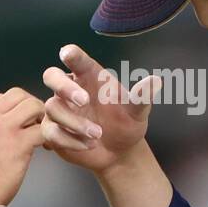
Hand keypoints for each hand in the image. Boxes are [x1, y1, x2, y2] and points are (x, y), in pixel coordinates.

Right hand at [0, 88, 44, 206]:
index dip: (13, 109)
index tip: (19, 122)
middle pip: (17, 95)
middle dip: (30, 106)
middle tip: (35, 123)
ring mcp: (3, 129)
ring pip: (33, 105)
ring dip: (41, 118)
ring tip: (41, 133)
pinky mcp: (19, 144)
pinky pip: (43, 129)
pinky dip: (50, 137)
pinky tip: (47, 147)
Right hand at [41, 44, 160, 173]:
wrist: (119, 153)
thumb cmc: (126, 124)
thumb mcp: (137, 112)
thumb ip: (142, 97)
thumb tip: (156, 81)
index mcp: (90, 76)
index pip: (77, 59)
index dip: (71, 54)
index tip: (67, 53)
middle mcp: (71, 90)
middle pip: (51, 76)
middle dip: (64, 87)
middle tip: (84, 100)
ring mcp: (59, 110)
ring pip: (53, 108)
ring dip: (76, 123)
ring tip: (97, 135)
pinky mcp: (53, 131)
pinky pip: (51, 132)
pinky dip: (70, 140)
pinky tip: (87, 145)